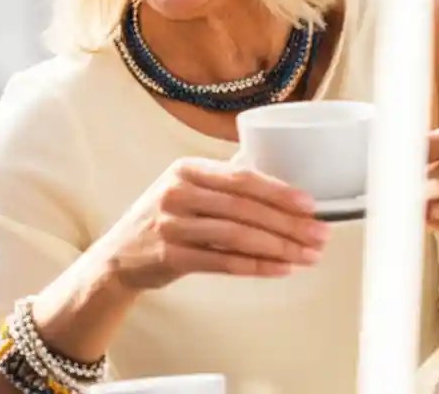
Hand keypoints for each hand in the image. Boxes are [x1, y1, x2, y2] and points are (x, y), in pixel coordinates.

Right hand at [92, 157, 330, 291]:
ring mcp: (172, 225)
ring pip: (237, 236)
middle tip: (319, 235)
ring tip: (307, 255)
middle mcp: (177, 193)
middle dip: (288, 223)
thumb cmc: (162, 219)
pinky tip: (280, 269)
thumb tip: (272, 172)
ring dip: (279, 247)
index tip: (311, 205)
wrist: (119, 254)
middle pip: (244, 208)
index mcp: (186, 169)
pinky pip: (223, 263)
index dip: (280, 191)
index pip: (241, 178)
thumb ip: (222, 180)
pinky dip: (256, 267)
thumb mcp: (184, 188)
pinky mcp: (171, 256)